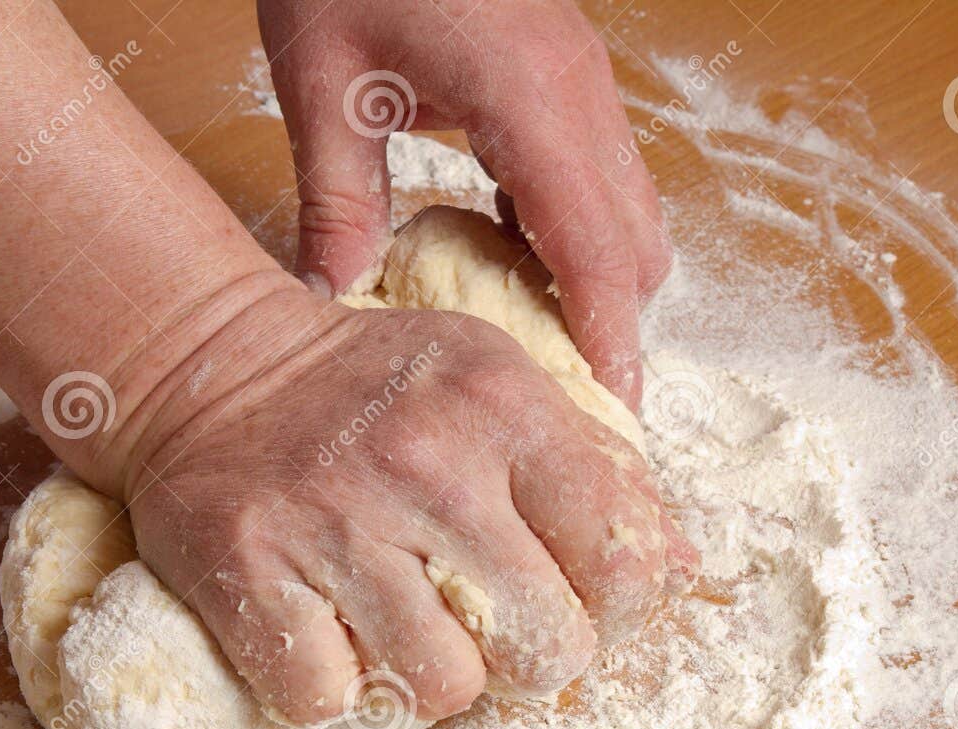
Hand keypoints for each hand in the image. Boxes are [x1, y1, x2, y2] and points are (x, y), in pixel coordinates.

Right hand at [111, 288, 693, 724]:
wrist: (209, 364)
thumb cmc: (375, 388)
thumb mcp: (498, 384)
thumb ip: (596, 468)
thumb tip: (682, 570)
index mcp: (507, 409)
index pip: (623, 564)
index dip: (617, 611)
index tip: (580, 604)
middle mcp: (430, 464)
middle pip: (546, 650)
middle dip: (527, 657)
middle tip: (489, 625)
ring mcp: (334, 522)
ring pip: (443, 690)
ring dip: (428, 677)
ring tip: (403, 627)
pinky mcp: (248, 570)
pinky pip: (328, 701)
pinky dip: (330, 688)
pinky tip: (325, 632)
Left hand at [257, 0, 670, 407]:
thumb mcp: (320, 85)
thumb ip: (336, 203)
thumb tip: (332, 302)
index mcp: (530, 100)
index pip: (599, 254)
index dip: (610, 345)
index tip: (611, 423)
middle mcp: (580, 95)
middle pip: (637, 247)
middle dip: (608, 323)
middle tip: (552, 390)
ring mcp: (583, 82)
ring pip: (628, 213)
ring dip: (590, 278)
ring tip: (526, 334)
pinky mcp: (565, 77)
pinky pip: (595, 178)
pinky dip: (568, 232)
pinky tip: (503, 251)